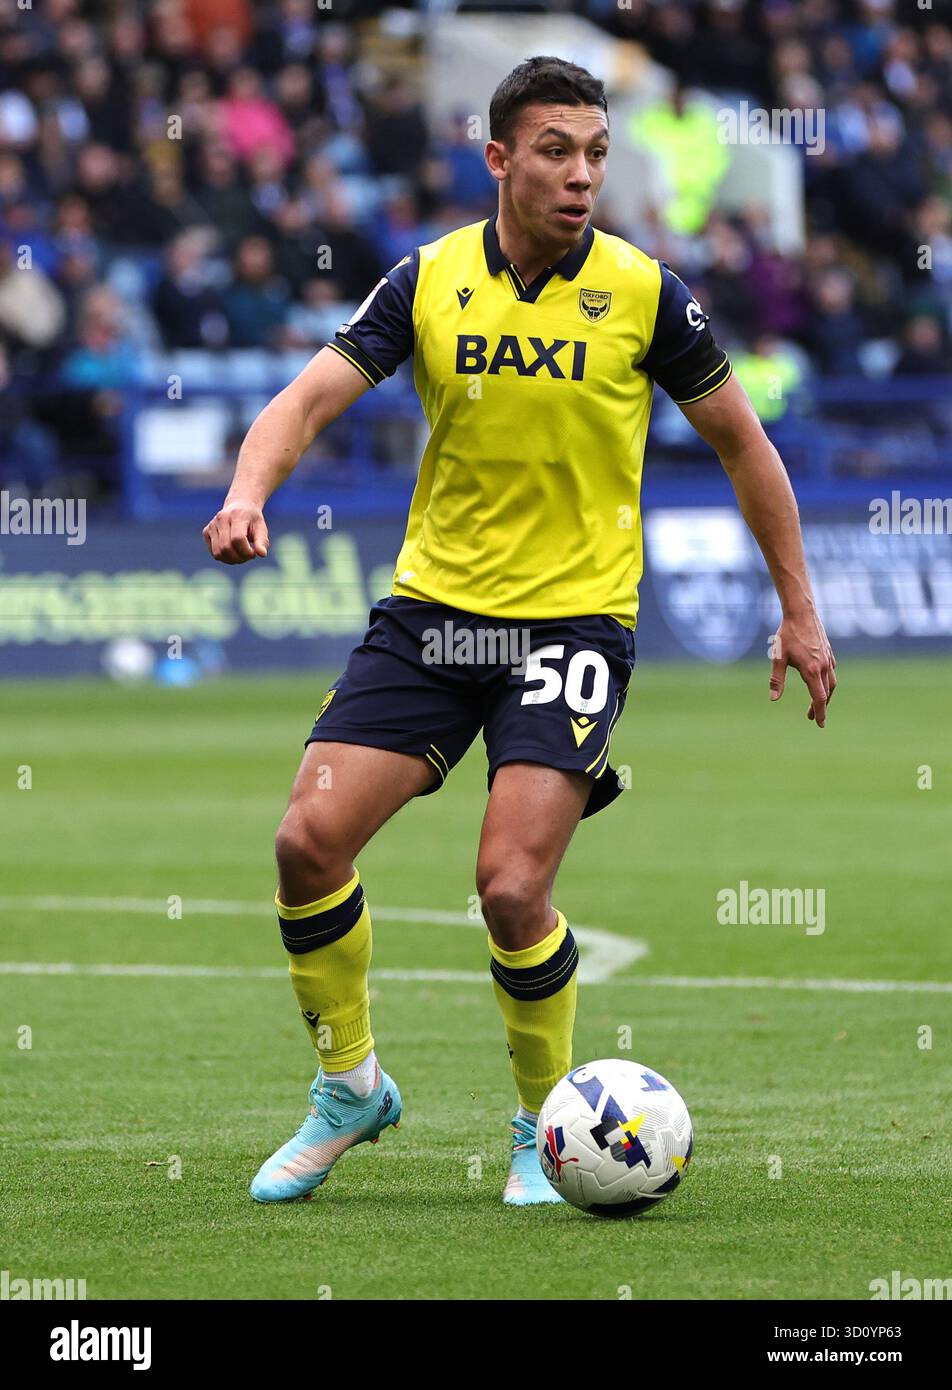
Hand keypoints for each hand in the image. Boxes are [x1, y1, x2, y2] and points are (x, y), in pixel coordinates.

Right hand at [202, 501, 269, 564]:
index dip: (246, 551)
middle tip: (248, 556)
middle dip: (240, 558)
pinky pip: (213, 553)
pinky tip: (233, 552)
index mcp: (236, 515)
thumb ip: (262, 541)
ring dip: (231, 560)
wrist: (240, 506)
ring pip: (218, 553)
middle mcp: (221, 518)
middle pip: (226, 547)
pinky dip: (224, 557)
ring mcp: (212, 525)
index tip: (254, 553)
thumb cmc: (252, 519)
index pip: (237, 539)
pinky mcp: (206, 532)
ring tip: (241, 556)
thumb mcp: (261, 528)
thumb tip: (262, 554)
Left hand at [769, 611, 836, 726]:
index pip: (818, 698)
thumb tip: (773, 699)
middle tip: (814, 718)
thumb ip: (777, 680)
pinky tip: (822, 682)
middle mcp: (823, 666)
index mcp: (812, 670)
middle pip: (826, 693)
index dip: (819, 712)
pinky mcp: (829, 652)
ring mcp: (828, 659)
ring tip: (818, 704)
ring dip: (825, 696)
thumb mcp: (778, 658)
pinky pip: (832, 672)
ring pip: (831, 683)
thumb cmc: (787, 635)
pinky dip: (828, 682)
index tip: (820, 724)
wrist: (801, 613)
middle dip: (821, 707)